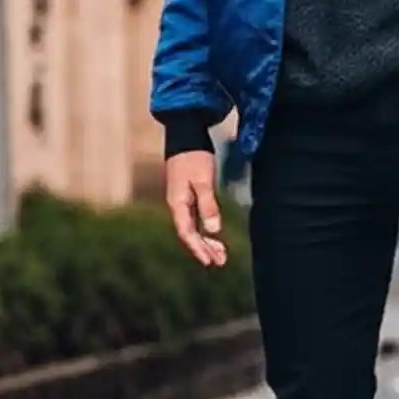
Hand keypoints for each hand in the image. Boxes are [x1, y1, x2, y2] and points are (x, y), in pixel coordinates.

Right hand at [165, 151, 227, 267]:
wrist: (186, 136)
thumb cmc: (194, 157)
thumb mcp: (203, 181)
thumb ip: (208, 205)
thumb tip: (213, 230)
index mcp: (177, 204)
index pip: (187, 233)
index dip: (198, 249)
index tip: (210, 262)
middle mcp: (177, 205)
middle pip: (189, 234)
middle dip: (204, 249)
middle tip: (220, 262)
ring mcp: (181, 201)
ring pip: (192, 228)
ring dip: (206, 242)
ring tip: (221, 254)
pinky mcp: (187, 195)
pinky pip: (195, 219)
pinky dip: (205, 229)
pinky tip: (214, 235)